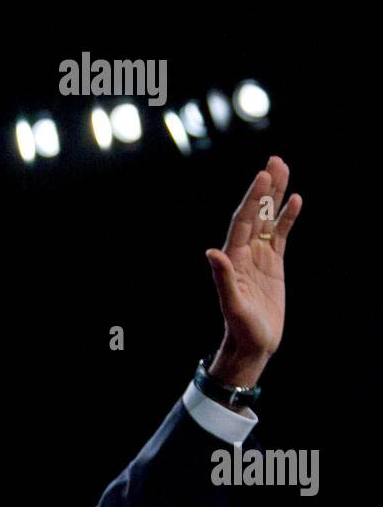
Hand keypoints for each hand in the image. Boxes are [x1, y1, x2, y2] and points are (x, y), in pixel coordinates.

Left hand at [205, 155, 301, 386]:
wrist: (252, 346)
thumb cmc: (241, 330)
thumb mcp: (233, 306)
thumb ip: (223, 280)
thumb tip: (212, 254)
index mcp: (233, 260)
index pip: (243, 222)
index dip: (252, 199)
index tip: (262, 175)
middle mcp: (244, 255)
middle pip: (255, 214)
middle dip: (265, 188)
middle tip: (275, 160)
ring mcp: (259, 259)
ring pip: (268, 220)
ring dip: (276, 196)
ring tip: (284, 169)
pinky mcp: (273, 266)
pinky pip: (280, 236)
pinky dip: (286, 218)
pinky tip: (294, 201)